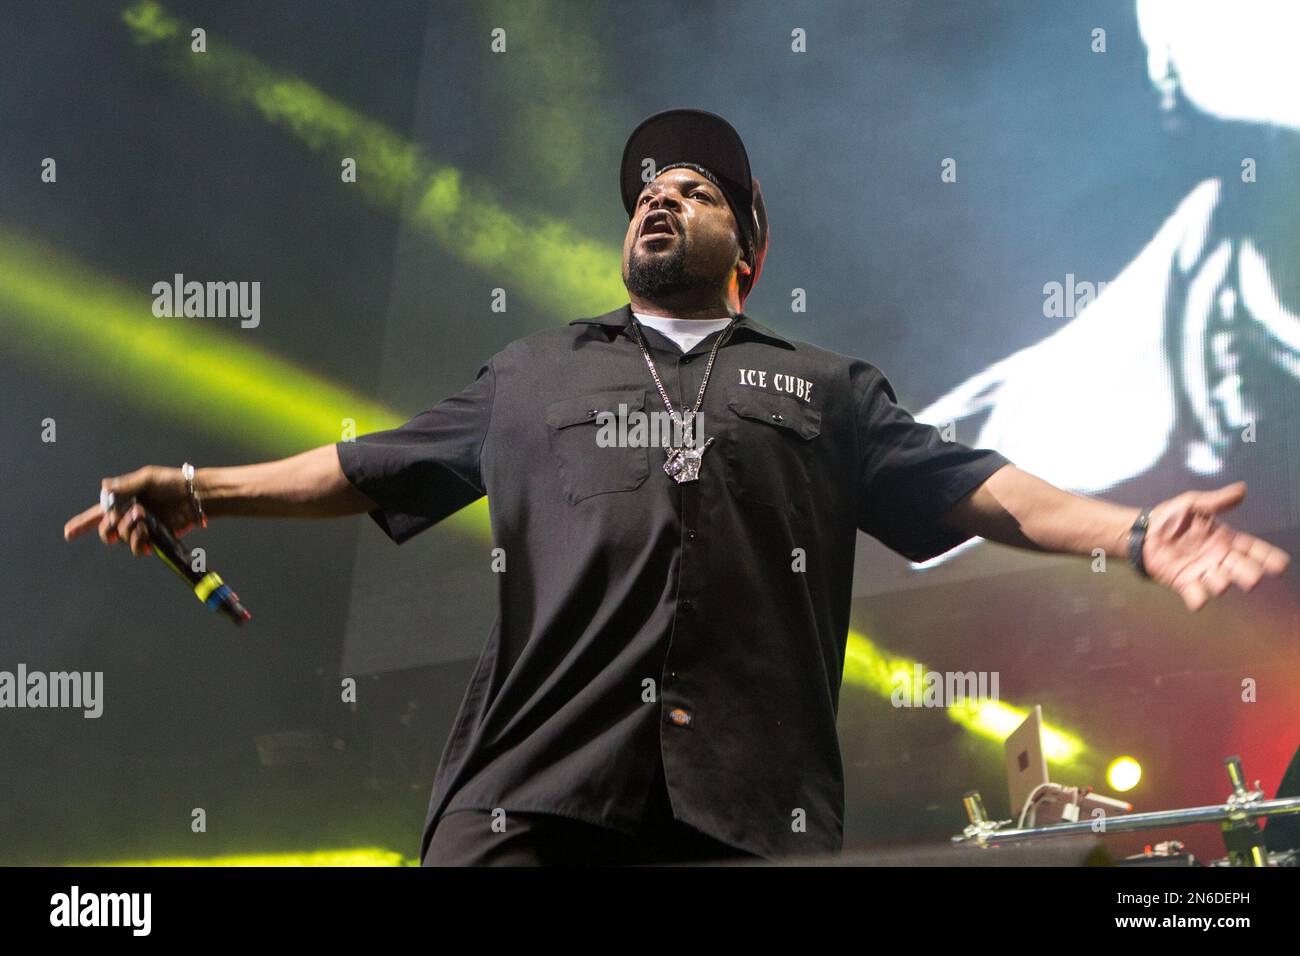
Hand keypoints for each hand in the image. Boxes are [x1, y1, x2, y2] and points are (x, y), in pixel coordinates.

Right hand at [63, 466, 197, 556]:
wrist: (195, 495)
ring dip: (130, 529)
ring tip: (143, 518)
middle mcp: (130, 516)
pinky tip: (147, 534)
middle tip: (123, 517)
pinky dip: (139, 543)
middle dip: (109, 527)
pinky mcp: (155, 538)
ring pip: (122, 538)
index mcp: (124, 500)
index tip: (68, 533)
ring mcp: (142, 529)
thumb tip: (103, 487)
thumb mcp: (147, 479)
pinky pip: (138, 548)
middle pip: (106, 531)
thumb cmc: (173, 482)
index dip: (82, 524)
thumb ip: (125, 486)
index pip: (98, 513)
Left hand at [1142, 482, 1289, 610]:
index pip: (1253, 549)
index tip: (1280, 565)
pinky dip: (1198, 599)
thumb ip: (1217, 501)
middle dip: (1249, 574)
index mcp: (1225, 539)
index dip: (1268, 557)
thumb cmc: (1170, 517)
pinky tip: (1198, 600)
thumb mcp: (1193, 503)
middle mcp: (1218, 558)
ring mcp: (1202, 571)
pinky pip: (1196, 595)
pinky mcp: (1183, 582)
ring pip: (1222, 584)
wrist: (1141, 531)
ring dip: (1222, 584)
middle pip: (1243, 570)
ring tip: (1219, 580)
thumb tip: (1242, 489)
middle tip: (1251, 577)